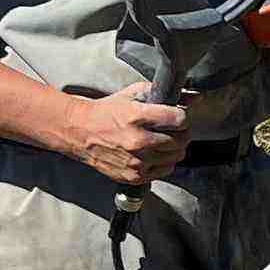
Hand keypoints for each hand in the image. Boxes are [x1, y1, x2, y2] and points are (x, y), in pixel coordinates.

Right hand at [57, 88, 196, 188]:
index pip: (178, 119)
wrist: (79, 133)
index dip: (182, 117)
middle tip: (175, 130)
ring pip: (175, 156)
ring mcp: (136, 161)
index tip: (179, 117)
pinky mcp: (134, 176)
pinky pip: (165, 170)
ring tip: (165, 141)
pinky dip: (165, 162)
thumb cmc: (105, 113)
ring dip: (175, 148)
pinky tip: (155, 154)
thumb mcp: (131, 95)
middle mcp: (137, 141)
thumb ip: (160, 94)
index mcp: (136, 117)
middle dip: (182, 133)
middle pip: (180, 140)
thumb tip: (190, 96)